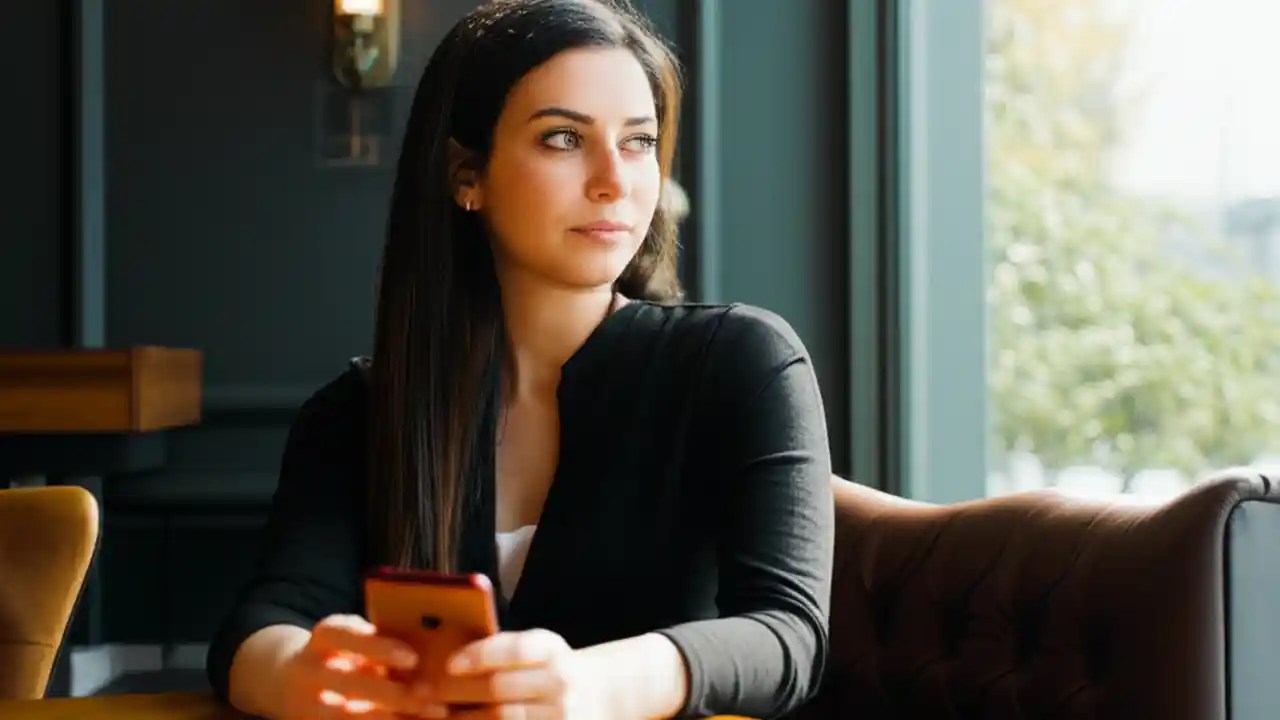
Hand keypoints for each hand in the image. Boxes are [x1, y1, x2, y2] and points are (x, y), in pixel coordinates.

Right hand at [277, 613, 447, 718]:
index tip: (412, 658)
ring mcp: (305, 705)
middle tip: (428, 693)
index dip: (377, 647)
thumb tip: (429, 653)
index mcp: (321, 639)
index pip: (343, 635)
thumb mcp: (353, 640)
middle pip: (347, 683)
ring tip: (430, 713)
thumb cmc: (342, 654)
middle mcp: (307, 671)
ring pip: (346, 716)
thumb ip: (379, 644)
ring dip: (390, 718)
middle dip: (392, 692)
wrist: (289, 682)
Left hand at [413, 628, 609, 718]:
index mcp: (551, 649)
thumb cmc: (553, 669)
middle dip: (456, 693)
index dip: (479, 656)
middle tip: (424, 694)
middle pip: (499, 688)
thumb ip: (503, 651)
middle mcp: (560, 681)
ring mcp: (561, 715)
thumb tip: (445, 659)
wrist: (602, 694)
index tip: (449, 664)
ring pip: (501, 718)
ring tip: (436, 715)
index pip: (512, 649)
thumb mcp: (539, 650)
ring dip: (463, 718)